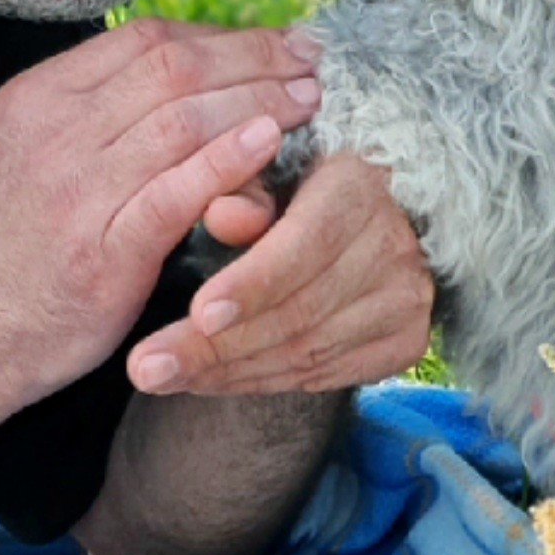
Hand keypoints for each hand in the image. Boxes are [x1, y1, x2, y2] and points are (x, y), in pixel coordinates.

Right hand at [0, 18, 323, 413]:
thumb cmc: (8, 248)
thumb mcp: (36, 155)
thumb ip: (99, 118)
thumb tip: (188, 84)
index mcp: (40, 97)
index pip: (148, 40)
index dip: (225, 36)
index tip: (275, 44)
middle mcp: (54, 130)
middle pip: (174, 67)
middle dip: (255, 59)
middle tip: (311, 63)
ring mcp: (76, 188)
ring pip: (182, 116)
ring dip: (258, 101)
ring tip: (308, 100)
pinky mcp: (102, 249)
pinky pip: (176, 189)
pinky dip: (228, 158)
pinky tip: (269, 142)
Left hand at [126, 149, 433, 396]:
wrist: (371, 216)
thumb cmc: (296, 185)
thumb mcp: (264, 172)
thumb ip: (240, 190)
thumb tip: (219, 214)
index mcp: (357, 185)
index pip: (304, 245)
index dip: (251, 283)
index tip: (197, 312)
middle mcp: (393, 245)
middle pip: (299, 312)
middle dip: (215, 347)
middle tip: (146, 368)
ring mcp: (407, 299)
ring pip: (308, 352)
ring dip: (229, 372)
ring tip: (165, 376)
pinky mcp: (407, 341)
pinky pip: (325, 376)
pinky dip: (264, 382)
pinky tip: (214, 380)